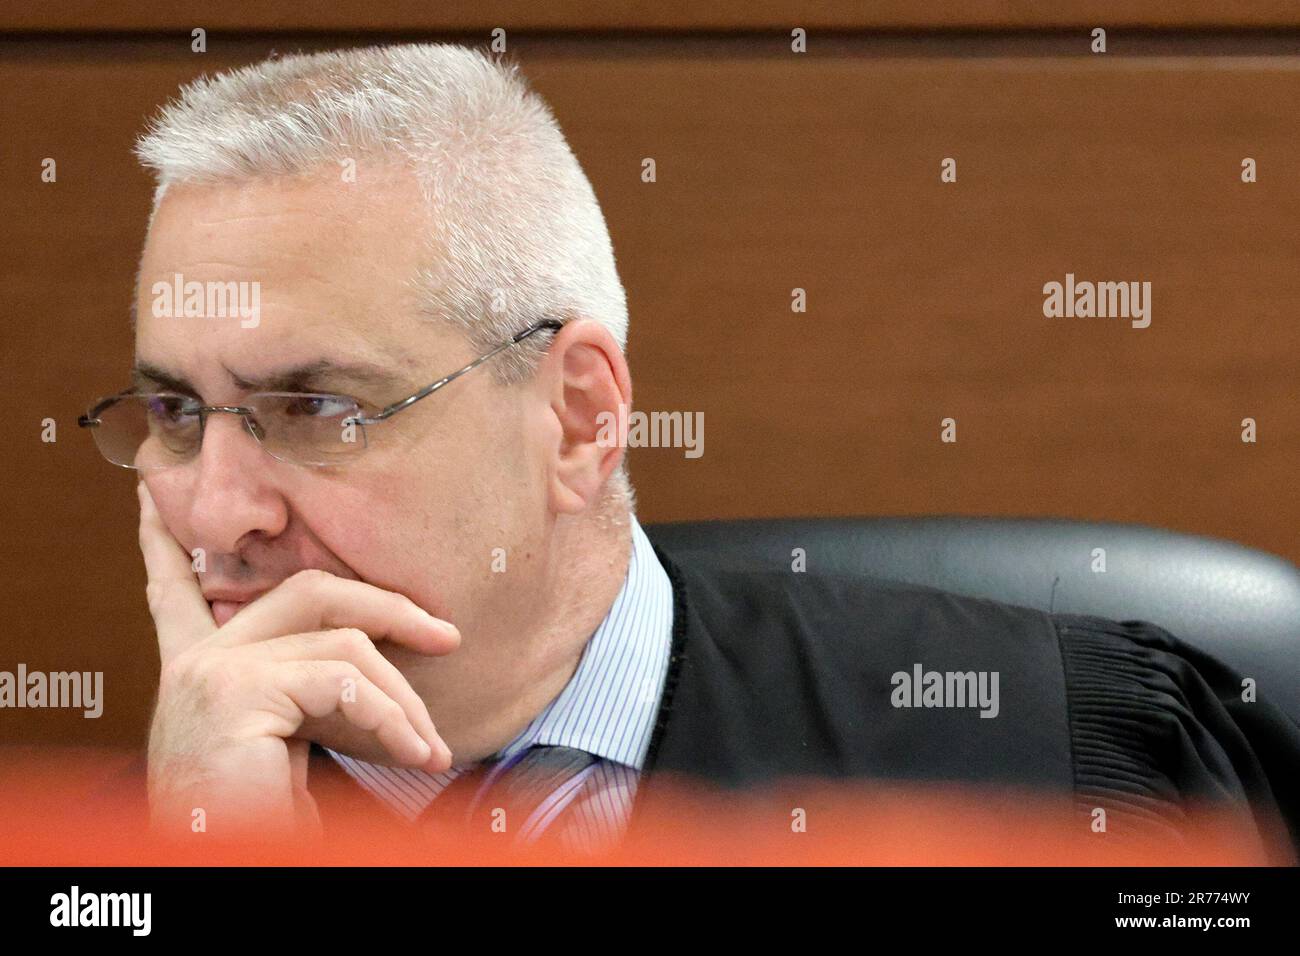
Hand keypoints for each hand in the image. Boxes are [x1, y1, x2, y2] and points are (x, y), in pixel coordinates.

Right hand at [137, 482, 459, 841]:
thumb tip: (387, 667)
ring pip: (343, 643)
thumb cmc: (259, 820)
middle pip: (310, 591)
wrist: (224, 865)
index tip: (150, 497)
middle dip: (390, 607)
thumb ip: (312, 692)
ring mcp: (210, 672)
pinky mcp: (233, 693)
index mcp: (196, 669)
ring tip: (431, 747)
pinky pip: (343, 682)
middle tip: (447, 636)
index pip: (183, 590)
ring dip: (403, 696)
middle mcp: (193, 661)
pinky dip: (393, 719)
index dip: (167, 543)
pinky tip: (418, 754)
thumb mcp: (289, 741)